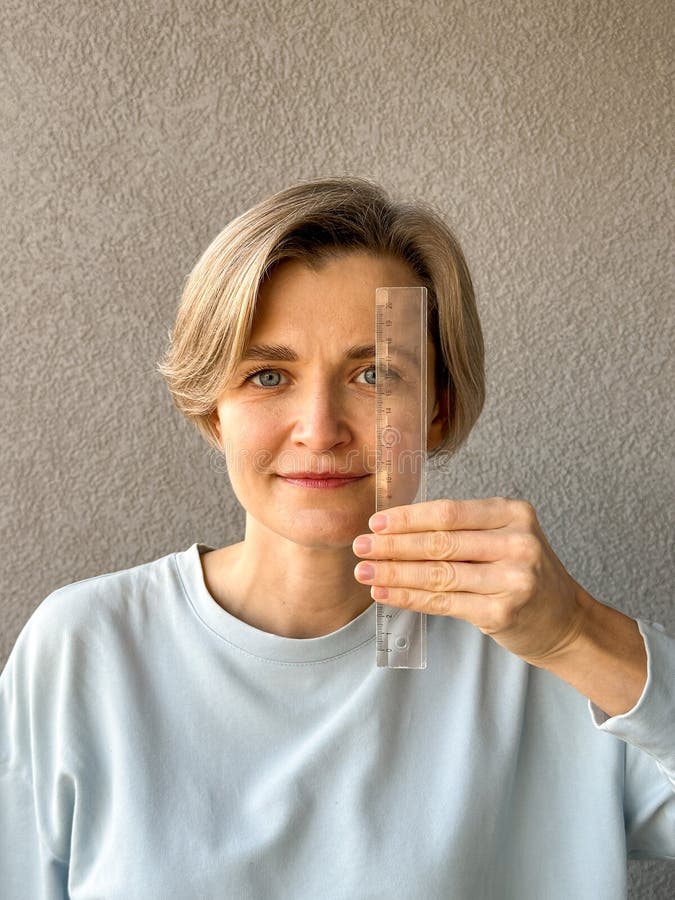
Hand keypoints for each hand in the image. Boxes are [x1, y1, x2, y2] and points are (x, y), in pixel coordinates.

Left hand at [353, 497, 585, 664]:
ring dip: (394, 572)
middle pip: (440, 542)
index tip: (376, 522)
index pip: (449, 512)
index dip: (408, 517)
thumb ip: (463, 529)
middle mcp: (517, 543)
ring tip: (364, 571)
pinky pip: (443, 602)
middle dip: (393, 545)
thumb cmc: (524, 574)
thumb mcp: (505, 537)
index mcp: (514, 513)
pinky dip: (409, 597)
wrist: (566, 621)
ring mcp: (512, 579)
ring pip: (437, 573)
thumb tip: (396, 527)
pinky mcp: (502, 612)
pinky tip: (385, 593)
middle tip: (360, 546)